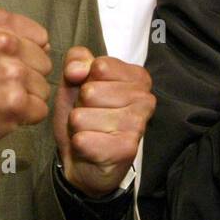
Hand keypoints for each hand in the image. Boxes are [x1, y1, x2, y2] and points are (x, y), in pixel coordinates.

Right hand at [0, 8, 52, 147]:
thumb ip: (10, 31)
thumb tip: (47, 44)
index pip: (41, 37)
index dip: (28, 52)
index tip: (6, 62)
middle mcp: (3, 42)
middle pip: (45, 63)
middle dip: (29, 76)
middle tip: (1, 83)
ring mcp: (10, 73)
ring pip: (44, 87)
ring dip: (27, 97)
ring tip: (0, 96)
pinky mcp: (14, 102)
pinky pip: (40, 109)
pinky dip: (26, 116)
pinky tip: (4, 111)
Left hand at [53, 47, 154, 197]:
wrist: (83, 160)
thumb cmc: (85, 116)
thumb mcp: (75, 81)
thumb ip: (76, 60)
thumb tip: (77, 70)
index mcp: (137, 77)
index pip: (100, 66)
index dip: (85, 81)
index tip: (93, 96)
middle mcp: (144, 99)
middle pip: (90, 91)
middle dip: (81, 105)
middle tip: (91, 117)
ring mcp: (137, 125)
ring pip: (82, 116)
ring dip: (78, 127)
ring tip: (91, 131)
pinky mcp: (125, 150)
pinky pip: (83, 140)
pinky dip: (79, 144)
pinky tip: (91, 147)